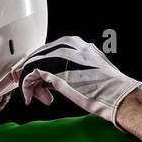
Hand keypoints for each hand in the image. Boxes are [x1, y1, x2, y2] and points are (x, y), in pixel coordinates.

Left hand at [19, 36, 141, 131]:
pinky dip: (26, 88)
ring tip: (39, 97)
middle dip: (32, 74)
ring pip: (31, 65)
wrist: (114, 94)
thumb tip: (52, 77)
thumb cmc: (106, 87)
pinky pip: (28, 75)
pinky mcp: (51, 68)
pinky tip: (31, 98)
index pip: (47, 51)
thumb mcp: (87, 69)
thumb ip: (70, 67)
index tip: (38, 81)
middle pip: (36, 56)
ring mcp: (57, 54)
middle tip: (33, 89)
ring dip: (31, 84)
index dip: (39, 67)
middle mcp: (64, 44)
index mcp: (74, 43)